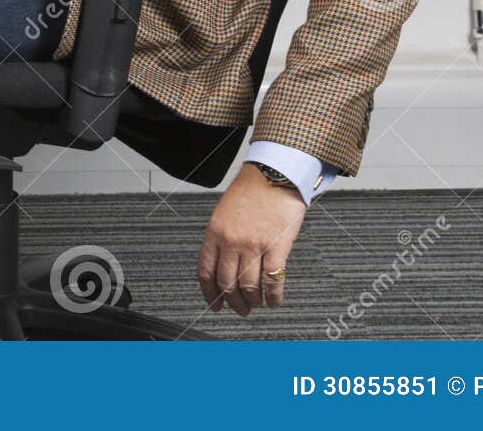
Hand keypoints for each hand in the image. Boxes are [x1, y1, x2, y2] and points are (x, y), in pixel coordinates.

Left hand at [198, 163, 306, 314]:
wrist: (275, 174)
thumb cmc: (252, 189)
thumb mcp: (224, 212)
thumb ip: (222, 238)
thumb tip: (224, 266)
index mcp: (214, 232)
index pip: (206, 271)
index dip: (209, 294)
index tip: (215, 305)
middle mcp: (231, 241)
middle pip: (227, 284)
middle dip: (233, 302)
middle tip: (240, 309)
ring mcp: (253, 245)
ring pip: (248, 287)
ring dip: (253, 301)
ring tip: (257, 304)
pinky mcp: (276, 247)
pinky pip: (273, 281)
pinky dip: (273, 296)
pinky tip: (274, 300)